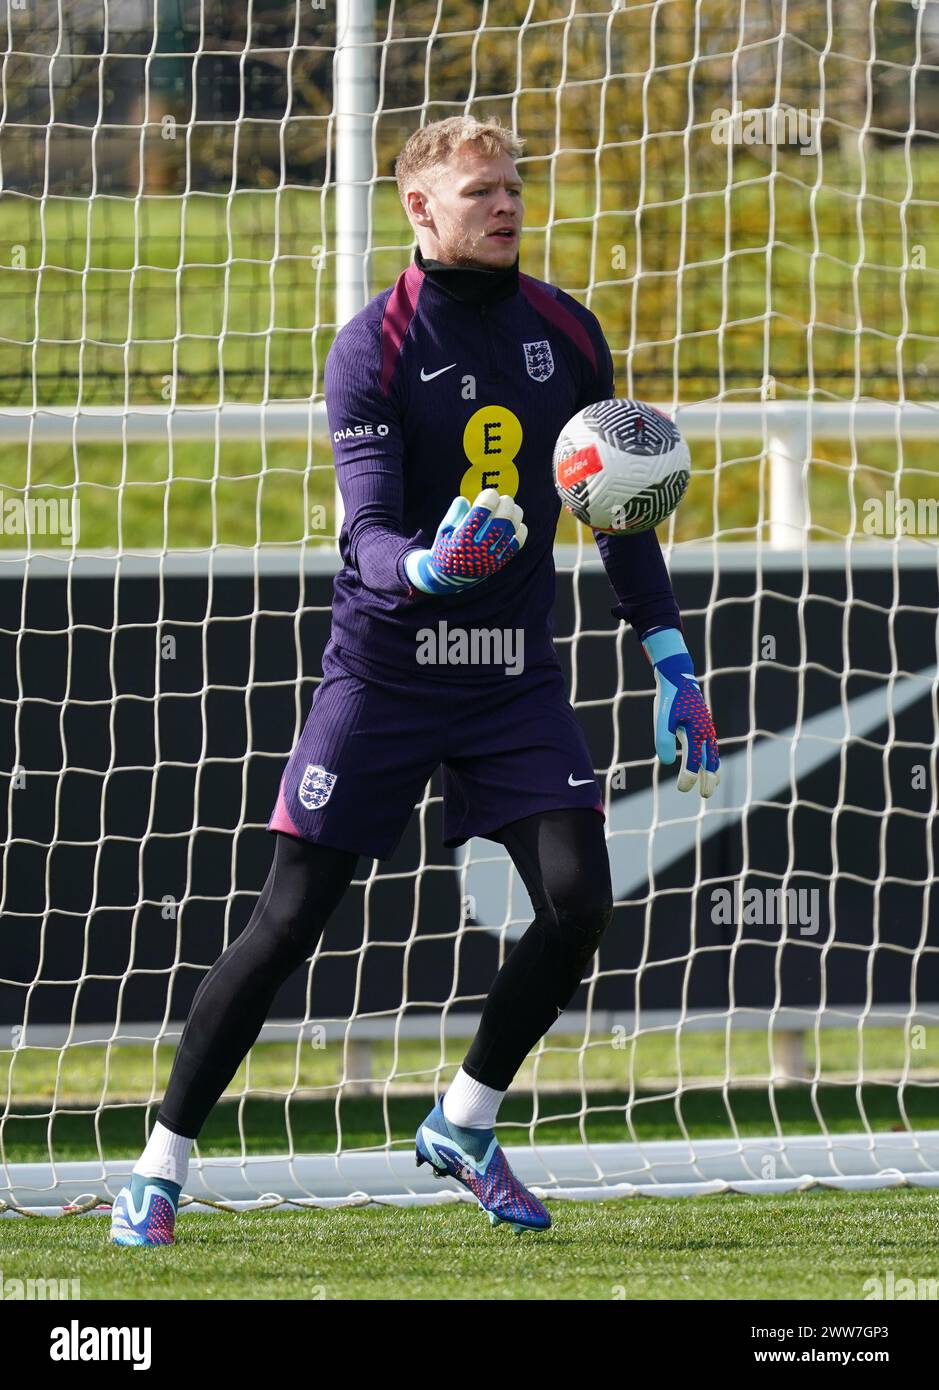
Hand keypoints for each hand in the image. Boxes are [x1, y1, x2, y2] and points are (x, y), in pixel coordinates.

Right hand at [404, 488, 527, 595]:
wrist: (447, 579)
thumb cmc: (445, 548)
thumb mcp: (443, 530)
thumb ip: (454, 513)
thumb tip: (466, 499)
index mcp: (462, 538)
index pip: (481, 513)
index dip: (489, 498)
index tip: (490, 493)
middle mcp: (478, 549)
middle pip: (501, 521)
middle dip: (506, 504)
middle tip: (505, 498)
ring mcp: (490, 557)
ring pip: (510, 531)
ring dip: (515, 515)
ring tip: (513, 508)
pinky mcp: (498, 563)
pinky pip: (515, 545)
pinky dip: (520, 532)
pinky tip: (517, 524)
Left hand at [641, 627, 719, 797]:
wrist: (677, 675)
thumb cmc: (669, 697)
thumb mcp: (663, 718)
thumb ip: (665, 740)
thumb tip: (669, 762)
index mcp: (697, 732)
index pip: (695, 762)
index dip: (689, 777)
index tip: (683, 788)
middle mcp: (705, 731)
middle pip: (710, 761)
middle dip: (708, 778)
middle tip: (704, 794)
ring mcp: (705, 727)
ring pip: (712, 753)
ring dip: (711, 769)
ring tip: (711, 783)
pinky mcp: (701, 723)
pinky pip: (708, 745)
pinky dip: (709, 757)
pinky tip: (704, 761)